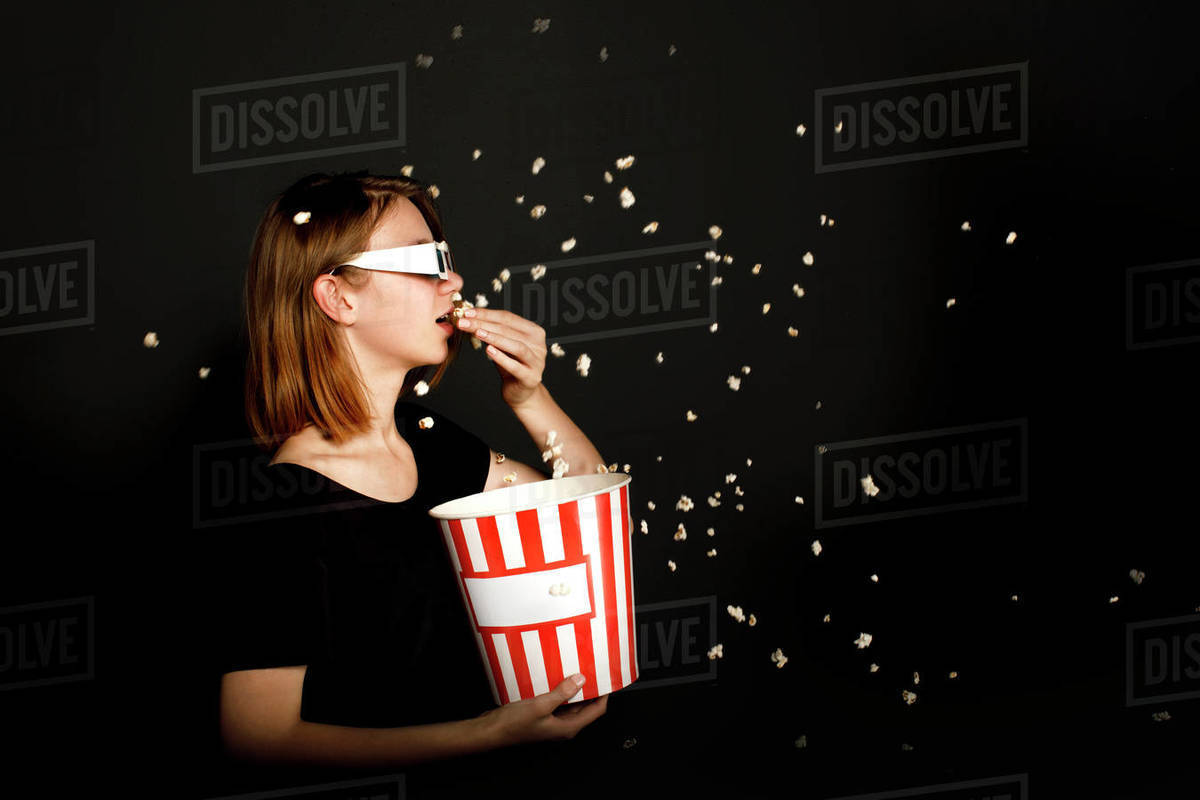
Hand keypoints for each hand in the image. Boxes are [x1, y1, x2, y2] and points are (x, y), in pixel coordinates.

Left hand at [455, 308, 546, 407]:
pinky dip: (501, 358)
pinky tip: (489, 351)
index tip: (467, 312)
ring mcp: (537, 362)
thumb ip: (493, 332)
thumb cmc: (510, 365)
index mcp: (533, 331)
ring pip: (516, 346)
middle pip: (509, 330)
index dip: (487, 314)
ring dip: (495, 338)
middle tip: (465, 322)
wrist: (520, 392)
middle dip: (484, 324)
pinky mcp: (531, 377)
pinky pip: (516, 366)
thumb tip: (470, 317)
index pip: (508, 318)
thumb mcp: (502, 346)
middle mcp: (538, 345)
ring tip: (477, 333)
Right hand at [473, 674, 607, 747]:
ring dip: (576, 689)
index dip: (605, 695)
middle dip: (592, 689)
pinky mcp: (544, 715)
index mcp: (567, 727)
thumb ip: (562, 693)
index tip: (609, 678)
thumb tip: (580, 679)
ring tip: (578, 670)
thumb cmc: (513, 724)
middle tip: (594, 670)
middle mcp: (563, 726)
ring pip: (572, 703)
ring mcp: (553, 721)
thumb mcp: (540, 705)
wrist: (491, 730)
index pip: (596, 711)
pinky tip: (558, 678)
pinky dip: (562, 691)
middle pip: (586, 707)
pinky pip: (559, 702)